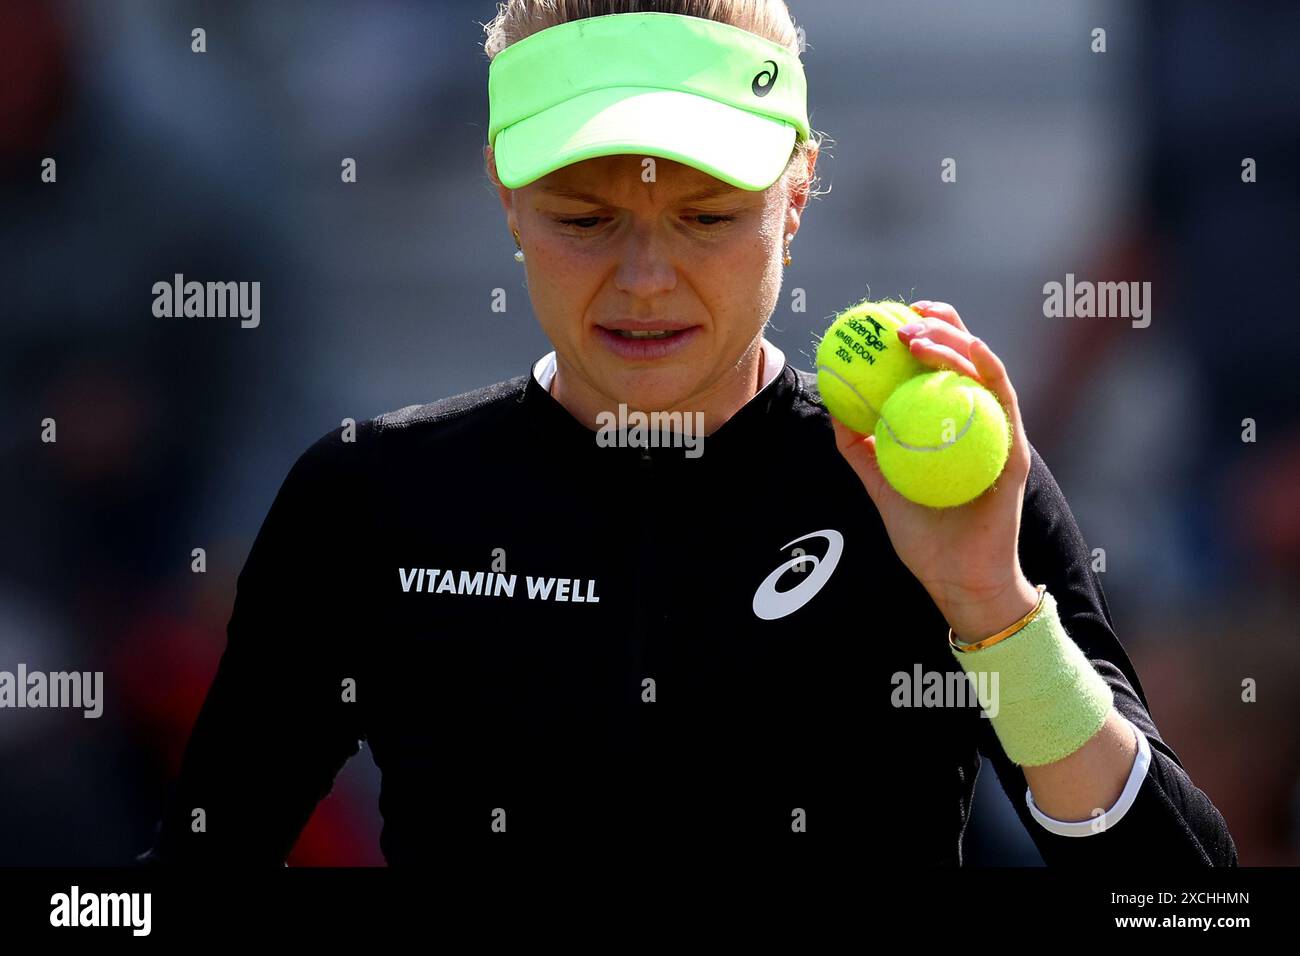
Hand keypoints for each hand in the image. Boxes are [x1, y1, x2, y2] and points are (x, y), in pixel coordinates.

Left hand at [831, 300, 1037, 641]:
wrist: (957, 579)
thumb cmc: (923, 537)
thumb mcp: (879, 484)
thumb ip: (859, 447)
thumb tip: (833, 406)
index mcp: (949, 425)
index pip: (938, 368)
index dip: (922, 333)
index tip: (892, 315)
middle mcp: (977, 422)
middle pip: (964, 358)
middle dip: (940, 324)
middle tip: (905, 314)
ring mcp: (998, 433)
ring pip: (982, 369)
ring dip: (954, 340)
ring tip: (920, 330)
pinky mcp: (1013, 448)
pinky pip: (1003, 399)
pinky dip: (987, 367)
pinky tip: (969, 348)